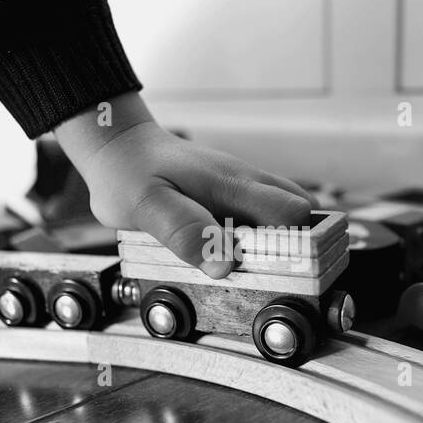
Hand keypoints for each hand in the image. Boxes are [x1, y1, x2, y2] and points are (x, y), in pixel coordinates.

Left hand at [56, 92, 314, 277]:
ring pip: (288, 212)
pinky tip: (237, 249)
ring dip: (280, 240)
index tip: (277, 273)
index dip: (295, 245)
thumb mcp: (146, 207)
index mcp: (231, 185)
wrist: (119, 147)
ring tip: (252, 266)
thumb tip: (225, 265)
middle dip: (296, 247)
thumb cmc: (129, 175)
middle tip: (265, 275)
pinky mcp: (237, 191)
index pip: (292, 212)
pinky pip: (267, 212)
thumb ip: (185, 233)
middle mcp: (246, 181)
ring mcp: (244, 184)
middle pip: (302, 214)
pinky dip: (264, 233)